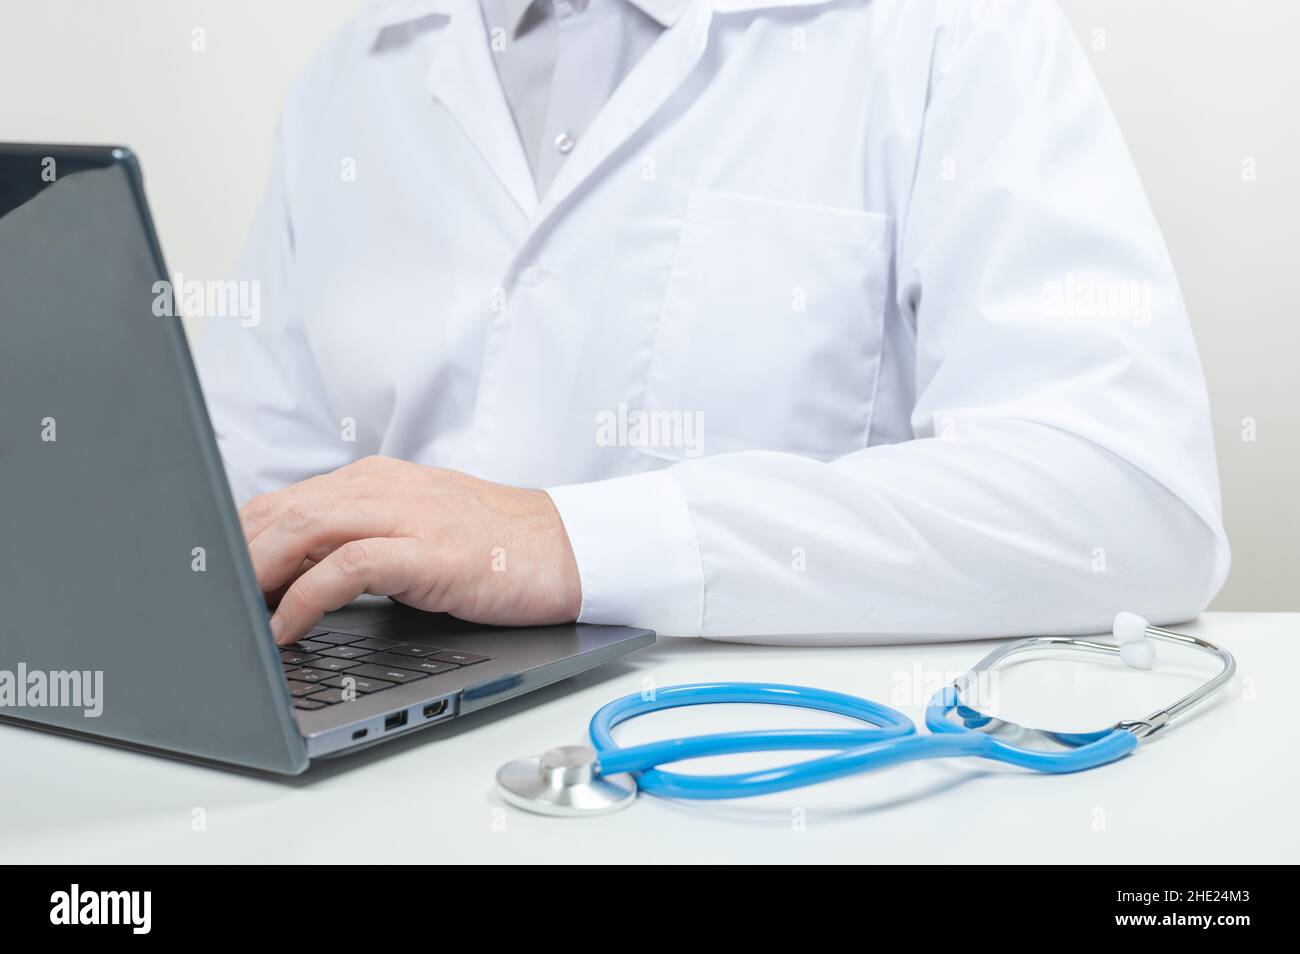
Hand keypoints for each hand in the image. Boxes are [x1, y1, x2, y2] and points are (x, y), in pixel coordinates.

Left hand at [238, 456, 581, 643]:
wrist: (564, 548)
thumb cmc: (491, 547)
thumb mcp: (414, 528)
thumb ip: (360, 536)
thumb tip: (295, 573)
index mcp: (374, 480)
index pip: (281, 501)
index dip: (236, 540)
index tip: (211, 580)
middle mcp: (382, 487)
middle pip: (279, 511)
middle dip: (233, 558)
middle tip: (207, 603)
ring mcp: (406, 515)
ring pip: (303, 529)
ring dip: (257, 574)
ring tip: (231, 615)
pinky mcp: (427, 551)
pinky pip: (346, 567)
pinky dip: (305, 599)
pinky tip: (287, 627)